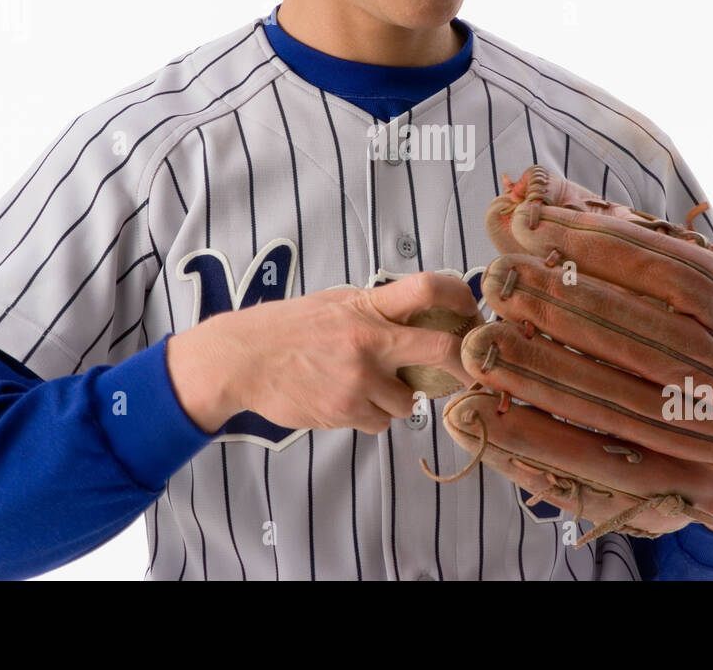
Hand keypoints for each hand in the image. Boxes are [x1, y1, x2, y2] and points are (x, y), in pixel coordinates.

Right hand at [165, 271, 479, 434]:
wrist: (241, 359)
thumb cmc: (289, 327)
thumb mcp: (335, 302)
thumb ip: (377, 309)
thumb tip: (424, 316)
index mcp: (367, 305)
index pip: (429, 289)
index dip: (462, 298)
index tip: (472, 314)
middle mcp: (369, 340)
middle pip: (443, 350)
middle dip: (463, 366)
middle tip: (467, 372)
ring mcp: (359, 378)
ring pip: (409, 400)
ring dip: (398, 398)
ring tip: (366, 385)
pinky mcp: (346, 411)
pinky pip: (381, 422)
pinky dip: (372, 416)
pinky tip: (346, 400)